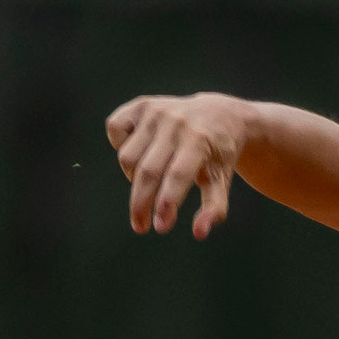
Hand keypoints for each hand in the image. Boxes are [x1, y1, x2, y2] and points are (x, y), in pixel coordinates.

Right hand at [105, 93, 249, 238]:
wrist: (219, 114)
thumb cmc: (218, 154)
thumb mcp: (222, 179)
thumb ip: (215, 207)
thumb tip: (199, 233)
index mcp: (199, 140)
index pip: (177, 175)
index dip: (167, 203)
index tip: (161, 227)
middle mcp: (176, 123)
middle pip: (149, 170)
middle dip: (141, 203)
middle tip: (141, 227)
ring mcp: (156, 111)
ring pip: (128, 156)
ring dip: (133, 178)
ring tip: (149, 184)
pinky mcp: (141, 105)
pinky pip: (115, 128)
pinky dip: (119, 144)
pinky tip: (137, 153)